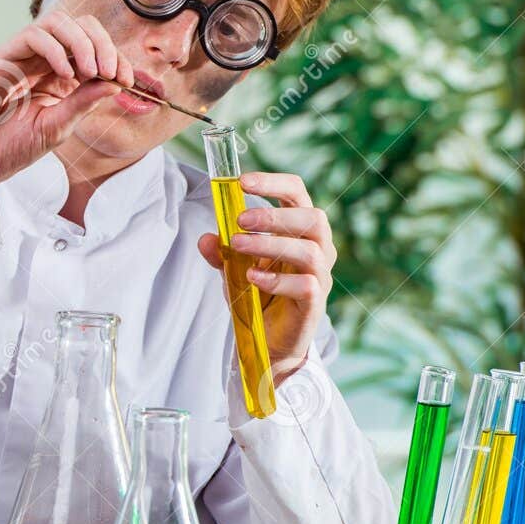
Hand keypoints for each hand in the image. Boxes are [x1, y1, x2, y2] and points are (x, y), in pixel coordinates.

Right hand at [0, 9, 134, 197]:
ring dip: (83, 42)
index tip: (128, 80)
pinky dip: (56, 49)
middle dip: (104, 44)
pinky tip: (66, 75)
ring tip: (91, 71)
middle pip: (80, 25)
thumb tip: (115, 83)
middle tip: (113, 72)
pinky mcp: (2, 58)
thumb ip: (83, 103)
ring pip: (58, 22)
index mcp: (57, 76)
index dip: (116, 57)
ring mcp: (21, 57)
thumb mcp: (57, 127)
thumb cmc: (7, 147)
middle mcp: (41, 61)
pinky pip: (33, 35)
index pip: (93, 47)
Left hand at [197, 171, 333, 379]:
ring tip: (238, 246)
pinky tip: (252, 278)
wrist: (266, 341)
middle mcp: (317, 248)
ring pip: (310, 250)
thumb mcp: (232, 269)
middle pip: (312, 218)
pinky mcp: (314, 302)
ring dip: (271, 244)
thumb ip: (220, 253)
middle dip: (274, 215)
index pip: (297, 193)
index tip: (242, 182)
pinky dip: (277, 279)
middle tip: (239, 220)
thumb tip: (204, 238)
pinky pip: (306, 284)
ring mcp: (319, 275)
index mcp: (299, 230)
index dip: (273, 182)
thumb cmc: (256, 294)